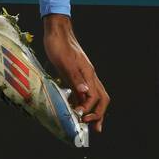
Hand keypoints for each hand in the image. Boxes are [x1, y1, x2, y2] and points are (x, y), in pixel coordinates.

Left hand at [42, 14, 109, 132]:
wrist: (57, 30)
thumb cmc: (59, 44)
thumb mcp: (64, 62)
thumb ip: (75, 78)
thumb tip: (85, 93)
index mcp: (88, 73)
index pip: (94, 97)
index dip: (88, 109)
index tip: (79, 117)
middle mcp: (89, 75)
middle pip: (102, 98)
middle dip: (99, 114)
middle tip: (94, 128)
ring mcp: (84, 74)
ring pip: (95, 95)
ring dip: (93, 110)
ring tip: (89, 123)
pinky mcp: (77, 73)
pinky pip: (85, 91)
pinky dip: (84, 102)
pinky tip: (78, 107)